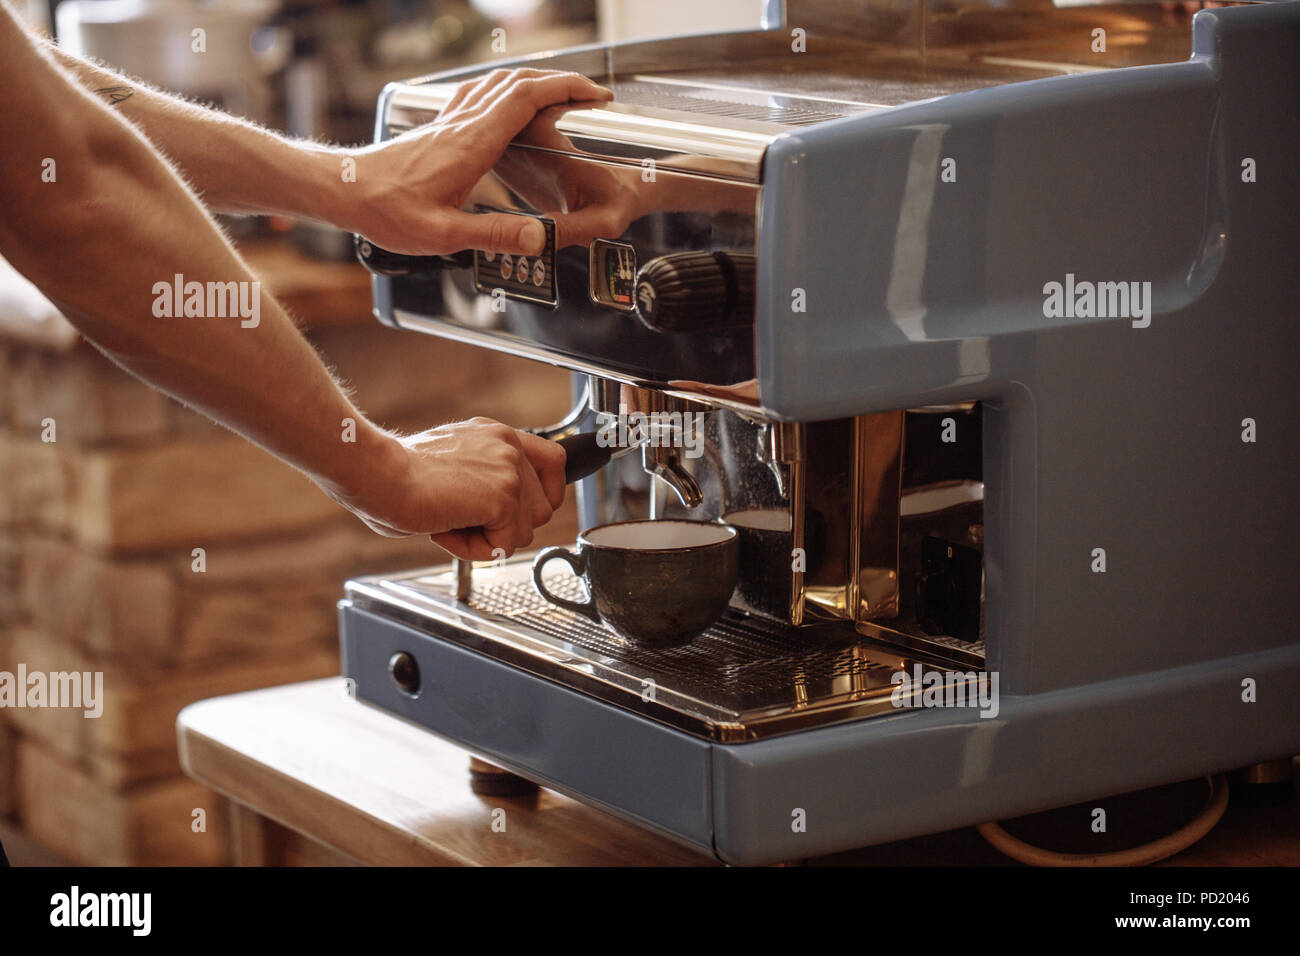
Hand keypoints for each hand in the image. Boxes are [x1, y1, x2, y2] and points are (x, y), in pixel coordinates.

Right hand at [324, 418, 566, 560]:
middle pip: (543, 508)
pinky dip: (472, 550)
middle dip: (506, 527)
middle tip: (461, 520)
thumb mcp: (451, 465)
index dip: (546, 493)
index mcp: (495, 435)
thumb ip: (481, 478)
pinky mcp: (503, 498)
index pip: (554, 460)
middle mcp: (507, 446)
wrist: (378, 474)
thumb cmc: (394, 474)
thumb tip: (495, 514)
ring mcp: (509, 471)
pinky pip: (502, 547)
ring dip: (486, 539)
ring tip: (449, 521)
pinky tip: (446, 529)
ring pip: (524, 532)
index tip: (523, 511)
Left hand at [346, 69, 611, 255]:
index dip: (566, 90)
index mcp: (472, 144)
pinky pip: (478, 94)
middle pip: (518, 82)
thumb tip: (540, 237)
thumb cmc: (384, 211)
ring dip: (534, 81)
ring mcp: (449, 123)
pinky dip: (505, 90)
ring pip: (498, 83)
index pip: (527, 98)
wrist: (343, 190)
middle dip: (561, 81)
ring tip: (560, 95)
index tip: (594, 95)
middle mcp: (462, 125)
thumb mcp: (443, 235)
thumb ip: (495, 234)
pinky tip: (507, 103)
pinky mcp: (439, 129)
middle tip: (589, 94)